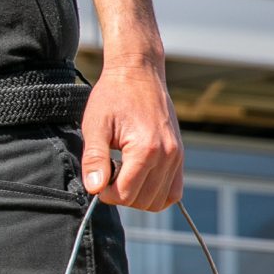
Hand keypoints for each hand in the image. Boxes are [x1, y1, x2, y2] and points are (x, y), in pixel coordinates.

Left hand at [80, 61, 182, 211]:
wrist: (139, 73)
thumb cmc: (114, 96)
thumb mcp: (95, 126)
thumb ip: (94, 159)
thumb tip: (94, 189)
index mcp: (146, 149)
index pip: (125, 194)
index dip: (105, 193)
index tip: (97, 177)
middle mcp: (168, 155)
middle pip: (142, 200)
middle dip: (120, 194)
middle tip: (108, 171)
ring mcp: (177, 156)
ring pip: (159, 200)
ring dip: (137, 195)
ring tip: (123, 171)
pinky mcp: (180, 155)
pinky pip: (173, 191)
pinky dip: (156, 193)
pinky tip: (138, 177)